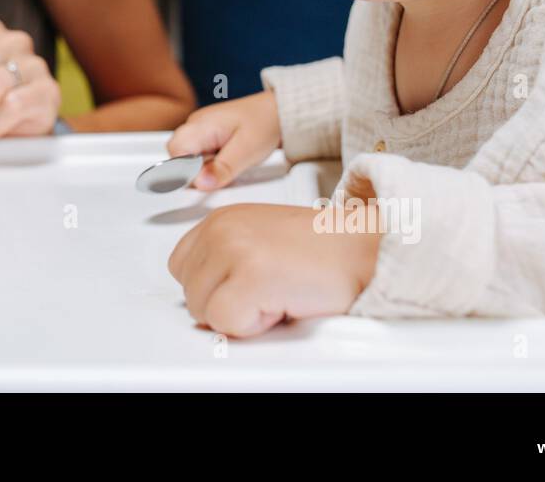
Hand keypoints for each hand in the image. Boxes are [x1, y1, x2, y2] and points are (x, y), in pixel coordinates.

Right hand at [166, 90, 280, 189]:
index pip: (175, 154)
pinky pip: (199, 154)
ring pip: (188, 157)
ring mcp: (199, 128)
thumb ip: (222, 168)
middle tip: (223, 168)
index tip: (207, 180)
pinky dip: (212, 161)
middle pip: (178, 157)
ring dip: (206, 166)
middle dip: (197, 170)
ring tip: (230, 159)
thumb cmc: (264, 123)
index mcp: (200, 125)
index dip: (187, 172)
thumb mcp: (247, 151)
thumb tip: (200, 184)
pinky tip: (228, 157)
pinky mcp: (206, 134)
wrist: (278, 111)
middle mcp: (195, 124)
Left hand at [168, 203, 380, 337]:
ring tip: (276, 292)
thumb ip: (222, 260)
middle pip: (189, 293)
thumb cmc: (321, 251)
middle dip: (226, 303)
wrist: (364, 248)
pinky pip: (227, 322)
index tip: (246, 283)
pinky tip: (282, 302)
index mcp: (221, 219)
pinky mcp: (251, 276)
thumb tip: (201, 298)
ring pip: (203, 311)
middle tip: (268, 289)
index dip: (213, 286)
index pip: (180, 267)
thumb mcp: (258, 240)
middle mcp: (223, 229)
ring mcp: (234, 249)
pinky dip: (255, 325)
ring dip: (241, 315)